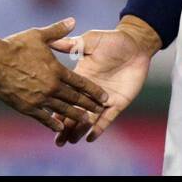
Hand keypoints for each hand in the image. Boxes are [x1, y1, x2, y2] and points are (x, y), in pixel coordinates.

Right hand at [0, 18, 109, 133]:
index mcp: (57, 70)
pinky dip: (52, 123)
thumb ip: (58, 31)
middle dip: (89, 105)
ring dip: (76, 116)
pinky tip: (60, 127)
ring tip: (87, 122)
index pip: (80, 83)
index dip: (93, 90)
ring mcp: (40, 98)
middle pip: (75, 98)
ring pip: (62, 109)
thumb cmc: (16, 45)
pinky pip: (43, 117)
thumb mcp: (39, 35)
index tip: (104, 97)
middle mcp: (52, 86)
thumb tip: (73, 20)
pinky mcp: (27, 106)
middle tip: (99, 111)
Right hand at [48, 17, 157, 145]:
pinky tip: (90, 137)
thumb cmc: (111, 40)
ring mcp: (104, 98)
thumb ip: (73, 44)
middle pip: (75, 111)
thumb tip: (53, 40)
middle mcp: (90, 91)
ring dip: (79, 130)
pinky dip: (99, 127)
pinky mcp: (118, 102)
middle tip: (56, 140)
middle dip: (66, 126)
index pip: (66, 96)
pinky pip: (107, 118)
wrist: (135, 45)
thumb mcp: (90, 41)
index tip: (46, 119)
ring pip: (89, 118)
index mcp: (80, 77)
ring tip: (69, 141)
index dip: (57, 108)